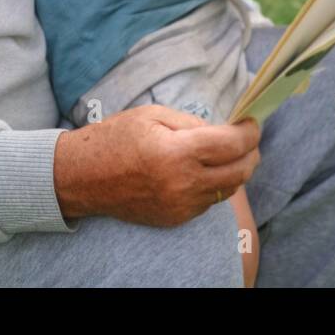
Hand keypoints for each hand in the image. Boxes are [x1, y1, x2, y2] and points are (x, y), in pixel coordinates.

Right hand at [53, 105, 260, 225]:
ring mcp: (180, 205)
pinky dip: (215, 185)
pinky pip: (209, 202)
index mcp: (177, 152)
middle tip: (248, 138)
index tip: (252, 122)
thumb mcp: (153, 115)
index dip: (250, 132)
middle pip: (240, 171)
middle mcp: (183, 183)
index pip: (232, 144)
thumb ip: (192, 122)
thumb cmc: (115, 138)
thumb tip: (223, 130)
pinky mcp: (175, 218)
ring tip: (229, 152)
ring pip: (228, 189)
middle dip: (251, 152)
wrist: (83, 177)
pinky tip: (205, 170)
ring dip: (236, 170)